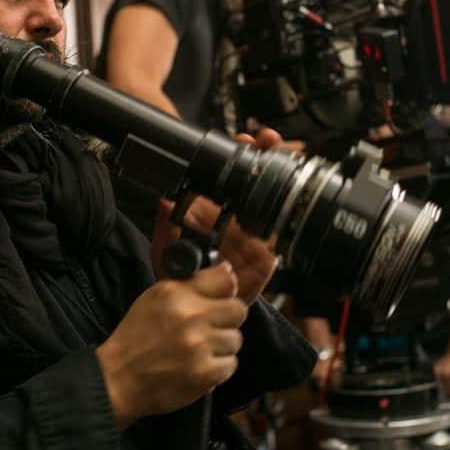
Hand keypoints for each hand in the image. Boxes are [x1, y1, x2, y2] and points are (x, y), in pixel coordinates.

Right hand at [95, 262, 247, 428]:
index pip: (225, 280)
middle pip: (238, 310)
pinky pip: (230, 364)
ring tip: (199, 350)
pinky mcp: (205, 373)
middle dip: (227, 319)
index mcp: (176, 294)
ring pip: (235, 339)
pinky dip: (217, 368)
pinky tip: (199, 366)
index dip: (226, 290)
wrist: (118, 378)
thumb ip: (192, 283)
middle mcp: (190, 317)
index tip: (220, 298)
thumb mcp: (156, 297)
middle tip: (210, 328)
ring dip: (221, 346)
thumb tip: (227, 270)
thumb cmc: (136, 337)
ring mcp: (199, 346)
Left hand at [151, 128, 283, 304]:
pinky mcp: (266, 257)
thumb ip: (166, 225)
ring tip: (280, 156)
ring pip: (271, 201)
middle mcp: (235, 220)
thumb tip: (163, 201)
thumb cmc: (181, 278)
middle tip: (267, 138)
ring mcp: (252, 236)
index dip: (238, 155)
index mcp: (211, 211)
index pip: (227, 176)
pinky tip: (286, 200)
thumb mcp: (165, 249)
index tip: (243, 138)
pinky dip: (285, 217)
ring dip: (279, 178)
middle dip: (264, 156)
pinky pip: (279, 235)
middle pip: (255, 182)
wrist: (196, 310)